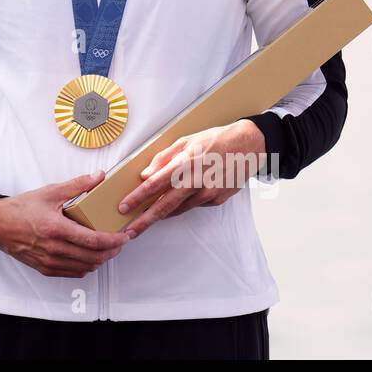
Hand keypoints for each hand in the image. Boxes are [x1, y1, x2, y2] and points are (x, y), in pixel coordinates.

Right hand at [0, 172, 130, 277]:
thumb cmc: (22, 208)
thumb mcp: (50, 192)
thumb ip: (77, 185)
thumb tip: (99, 176)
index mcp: (56, 228)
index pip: (93, 240)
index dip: (114, 240)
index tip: (125, 236)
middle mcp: (54, 248)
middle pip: (93, 256)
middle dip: (113, 250)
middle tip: (120, 241)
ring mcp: (49, 261)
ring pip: (86, 267)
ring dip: (101, 259)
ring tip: (108, 248)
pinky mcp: (46, 268)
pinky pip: (74, 272)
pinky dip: (87, 265)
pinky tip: (90, 255)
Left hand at [117, 120, 266, 237]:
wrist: (248, 146)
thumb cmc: (215, 140)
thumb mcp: (186, 141)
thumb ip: (164, 158)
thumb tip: (146, 174)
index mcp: (185, 164)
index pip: (155, 184)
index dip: (138, 197)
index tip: (124, 207)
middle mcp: (196, 182)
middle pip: (165, 206)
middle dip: (145, 221)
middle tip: (129, 232)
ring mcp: (208, 194)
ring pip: (178, 209)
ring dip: (161, 216)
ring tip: (145, 221)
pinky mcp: (217, 200)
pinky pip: (193, 205)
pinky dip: (183, 204)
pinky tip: (180, 199)